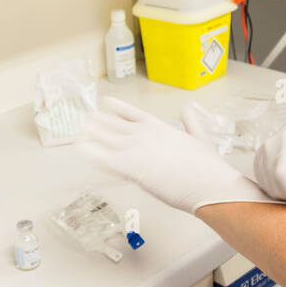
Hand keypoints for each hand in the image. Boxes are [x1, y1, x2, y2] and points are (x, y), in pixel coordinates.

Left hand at [80, 97, 278, 214]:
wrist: (207, 183)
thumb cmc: (206, 166)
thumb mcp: (200, 137)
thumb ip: (191, 122)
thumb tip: (187, 109)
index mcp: (158, 126)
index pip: (131, 112)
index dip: (116, 107)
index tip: (105, 103)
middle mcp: (143, 134)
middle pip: (113, 124)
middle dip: (98, 122)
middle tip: (84, 119)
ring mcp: (136, 149)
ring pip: (105, 138)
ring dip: (91, 135)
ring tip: (78, 132)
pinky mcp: (132, 168)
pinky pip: (105, 159)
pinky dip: (92, 154)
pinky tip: (82, 150)